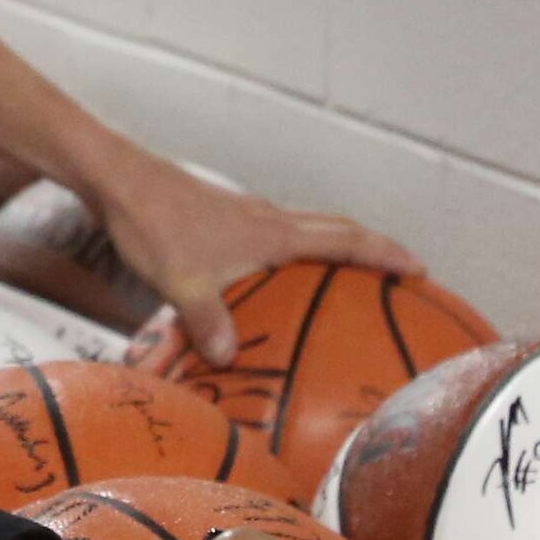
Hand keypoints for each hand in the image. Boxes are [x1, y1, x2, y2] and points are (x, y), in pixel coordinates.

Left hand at [85, 146, 418, 364]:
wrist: (118, 180)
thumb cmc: (152, 223)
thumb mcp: (180, 280)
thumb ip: (207, 320)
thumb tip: (228, 359)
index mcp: (272, 233)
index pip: (345, 240)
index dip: (385, 253)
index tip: (422, 268)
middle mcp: (269, 219)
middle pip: (337, 230)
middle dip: (374, 250)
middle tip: (403, 275)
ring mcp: (248, 216)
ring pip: (309, 229)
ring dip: (338, 248)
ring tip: (352, 281)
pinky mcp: (226, 219)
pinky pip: (278, 236)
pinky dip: (297, 254)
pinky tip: (279, 282)